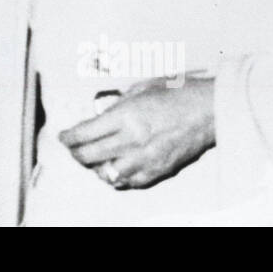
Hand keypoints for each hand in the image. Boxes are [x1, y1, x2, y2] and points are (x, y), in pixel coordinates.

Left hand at [56, 75, 214, 188]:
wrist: (209, 110)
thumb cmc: (178, 94)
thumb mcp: (140, 89)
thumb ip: (117, 104)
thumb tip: (100, 114)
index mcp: (125, 117)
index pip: (83, 134)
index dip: (68, 137)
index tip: (63, 136)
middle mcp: (131, 140)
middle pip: (88, 156)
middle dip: (75, 153)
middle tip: (73, 147)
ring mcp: (144, 159)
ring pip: (106, 174)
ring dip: (95, 167)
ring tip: (94, 159)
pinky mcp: (157, 171)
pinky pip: (129, 182)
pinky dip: (118, 177)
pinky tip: (116, 167)